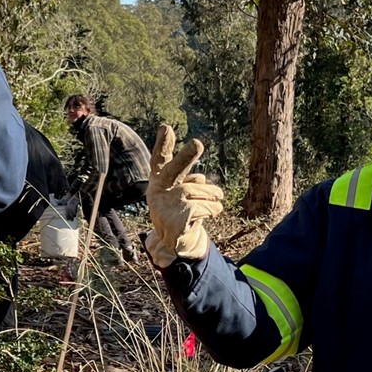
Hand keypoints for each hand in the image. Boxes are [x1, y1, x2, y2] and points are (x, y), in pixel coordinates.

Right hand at [144, 124, 224, 267]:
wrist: (176, 243)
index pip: (160, 159)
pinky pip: (205, 207)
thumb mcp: (184, 191)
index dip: (163, 145)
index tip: (166, 128)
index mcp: (159, 180)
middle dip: (186, 157)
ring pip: (199, 190)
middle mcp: (157, 191)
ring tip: (214, 201)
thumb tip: (199, 178)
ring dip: (213, 196)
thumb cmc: (182, 210)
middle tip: (197, 143)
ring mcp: (164, 205)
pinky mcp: (175, 219)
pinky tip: (209, 214)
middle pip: (174, 171)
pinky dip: (213, 209)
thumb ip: (190, 180)